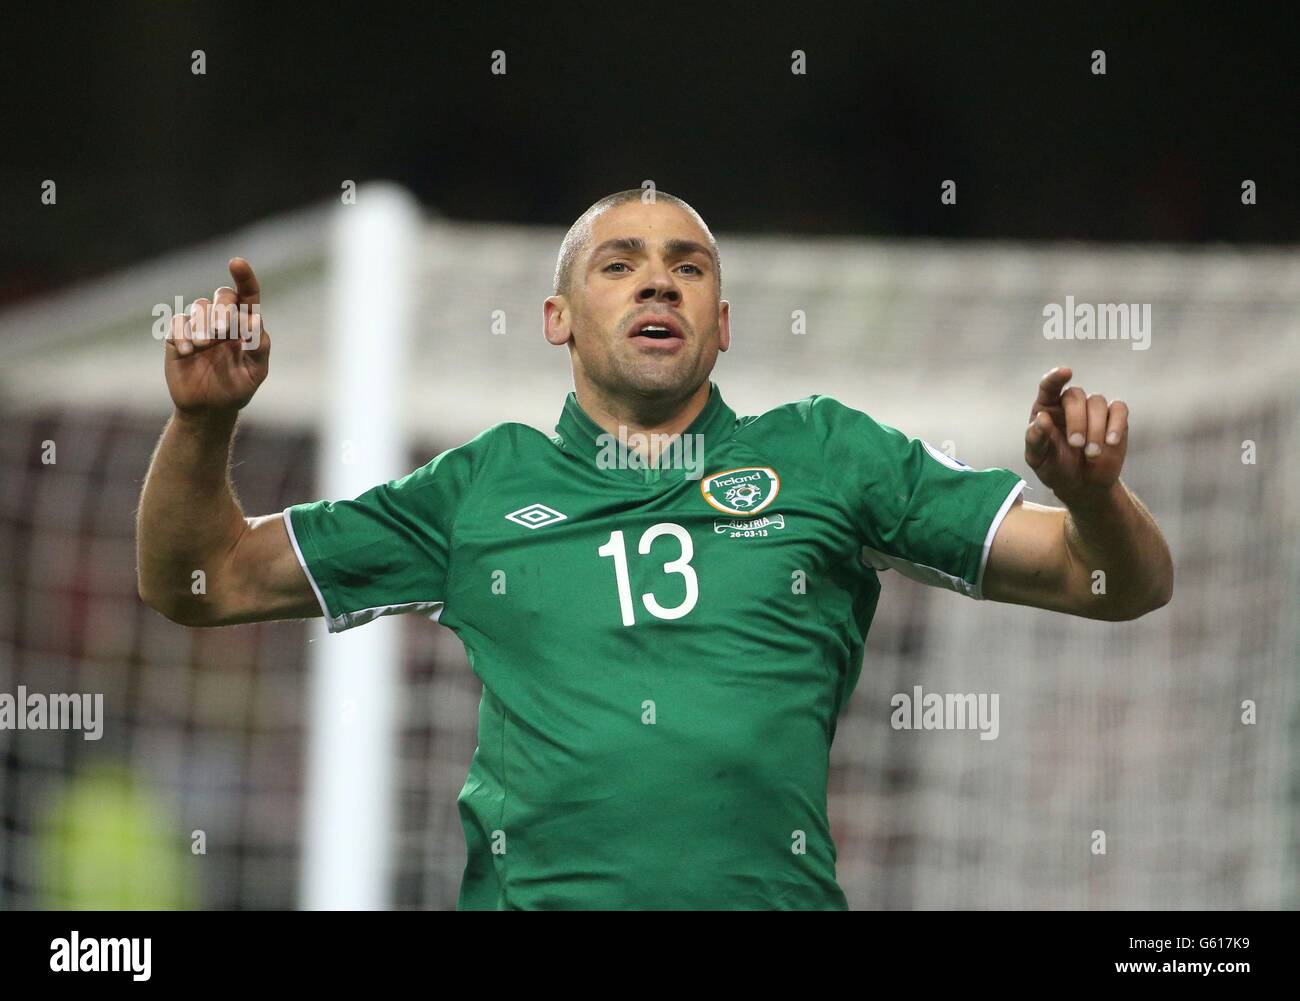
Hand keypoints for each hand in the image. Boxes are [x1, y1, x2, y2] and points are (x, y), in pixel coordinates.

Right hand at [164, 258, 269, 417]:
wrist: (208, 409)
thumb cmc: (236, 389)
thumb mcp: (255, 373)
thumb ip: (259, 349)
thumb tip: (255, 321)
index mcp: (245, 326)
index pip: (248, 295)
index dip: (244, 277)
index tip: (236, 262)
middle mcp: (223, 321)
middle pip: (223, 296)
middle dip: (223, 309)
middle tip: (222, 331)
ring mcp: (199, 327)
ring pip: (199, 306)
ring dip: (203, 324)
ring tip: (204, 346)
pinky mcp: (178, 336)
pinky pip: (177, 323)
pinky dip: (183, 334)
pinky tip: (188, 352)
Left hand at [1024, 366, 1128, 505]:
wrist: (1082, 486)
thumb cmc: (1055, 469)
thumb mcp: (1038, 459)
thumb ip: (1035, 439)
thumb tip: (1041, 418)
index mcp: (1046, 409)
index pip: (1049, 386)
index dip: (1055, 377)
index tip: (1066, 372)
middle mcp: (1069, 405)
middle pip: (1075, 395)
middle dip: (1077, 419)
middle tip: (1076, 444)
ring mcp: (1093, 410)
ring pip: (1097, 402)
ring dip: (1095, 428)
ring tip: (1091, 453)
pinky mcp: (1114, 419)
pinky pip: (1119, 409)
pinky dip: (1116, 424)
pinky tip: (1111, 442)